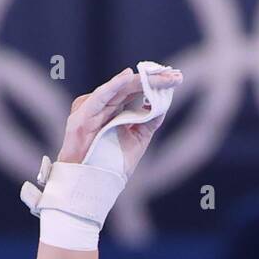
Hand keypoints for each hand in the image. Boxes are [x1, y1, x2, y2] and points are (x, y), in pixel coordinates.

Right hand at [57, 65, 182, 173]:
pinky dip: (114, 85)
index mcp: (114, 109)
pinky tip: (129, 76)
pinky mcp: (82, 113)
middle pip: (130, 86)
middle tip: (176, 75)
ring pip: (119, 88)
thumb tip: (163, 103)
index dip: (155, 83)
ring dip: (140, 80)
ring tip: (161, 75)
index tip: (176, 77)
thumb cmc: (110, 164)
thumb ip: (148, 122)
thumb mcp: (137, 140)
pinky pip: (101, 96)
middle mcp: (103, 105)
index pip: (136, 91)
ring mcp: (92, 108)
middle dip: (153, 79)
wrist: (91, 183)